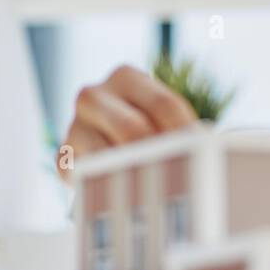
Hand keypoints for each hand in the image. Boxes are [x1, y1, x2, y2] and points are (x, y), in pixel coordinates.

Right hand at [58, 64, 198, 181]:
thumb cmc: (151, 124)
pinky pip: (87, 176)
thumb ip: (181, 128)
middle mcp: (93, 96)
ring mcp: (74, 126)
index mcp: (126, 76)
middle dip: (161, 156)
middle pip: (133, 129)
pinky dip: (110, 187)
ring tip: (161, 190)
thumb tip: (204, 150)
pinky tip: (131, 193)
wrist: (111, 141)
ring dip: (136, 175)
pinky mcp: (63, 157)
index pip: (164, 104)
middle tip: (184, 176)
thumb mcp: (164, 116)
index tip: (206, 155)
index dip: (187, 133)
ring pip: (107, 156)